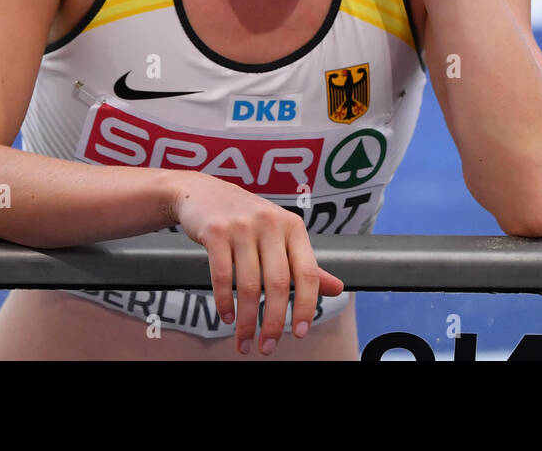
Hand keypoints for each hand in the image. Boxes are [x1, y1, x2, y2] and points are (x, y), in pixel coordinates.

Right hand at [170, 171, 344, 355]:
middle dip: (274, 322)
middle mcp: (270, 224)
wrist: (204, 193)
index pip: (307, 272)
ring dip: (247, 320)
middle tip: (267, 347)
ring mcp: (241, 226)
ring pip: (249, 284)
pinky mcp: (215, 231)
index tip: (300, 333)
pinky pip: (222, 276)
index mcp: (293, 227)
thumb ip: (306, 264)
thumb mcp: (280, 235)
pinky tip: (228, 317)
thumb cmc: (247, 219)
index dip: (306, 306)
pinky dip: (225, 302)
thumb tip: (337, 288)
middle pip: (278, 283)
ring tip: (245, 340)